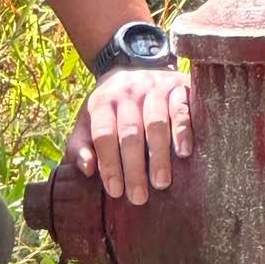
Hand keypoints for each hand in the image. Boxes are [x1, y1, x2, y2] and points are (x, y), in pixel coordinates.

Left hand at [66, 67, 193, 204]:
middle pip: (130, 132)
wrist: (136, 66)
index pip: (103, 134)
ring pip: (156, 122)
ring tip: (160, 182)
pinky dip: (182, 131)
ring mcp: (154, 87)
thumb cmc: (112, 109)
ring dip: (158, 155)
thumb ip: (81, 145)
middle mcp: (127, 91)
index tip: (115, 191)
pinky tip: (184, 153)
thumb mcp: (89, 122)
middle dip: (134, 167)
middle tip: (139, 197)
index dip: (109, 164)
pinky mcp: (177, 86)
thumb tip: (87, 169)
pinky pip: (181, 109)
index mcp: (102, 101)